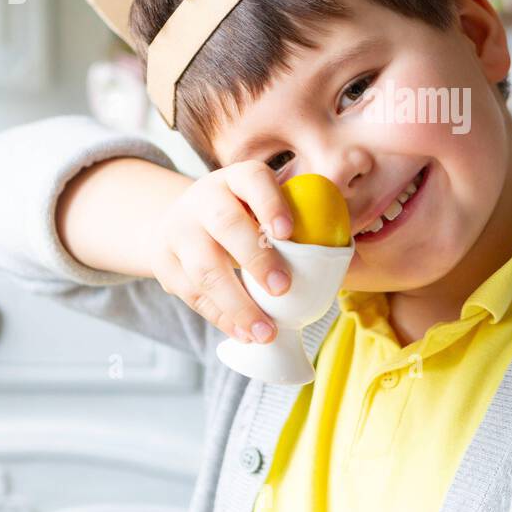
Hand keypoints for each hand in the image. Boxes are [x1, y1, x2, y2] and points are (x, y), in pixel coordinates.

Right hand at [148, 160, 295, 343]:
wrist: (179, 221)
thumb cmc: (241, 217)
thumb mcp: (259, 206)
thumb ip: (292, 224)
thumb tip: (346, 260)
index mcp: (236, 178)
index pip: (253, 180)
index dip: (270, 203)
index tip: (288, 232)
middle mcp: (204, 198)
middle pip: (226, 224)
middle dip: (256, 258)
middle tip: (284, 288)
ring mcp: (179, 230)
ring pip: (205, 268)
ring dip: (238, 304)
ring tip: (266, 331)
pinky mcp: (165, 263)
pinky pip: (193, 295)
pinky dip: (222, 318)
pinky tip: (245, 333)